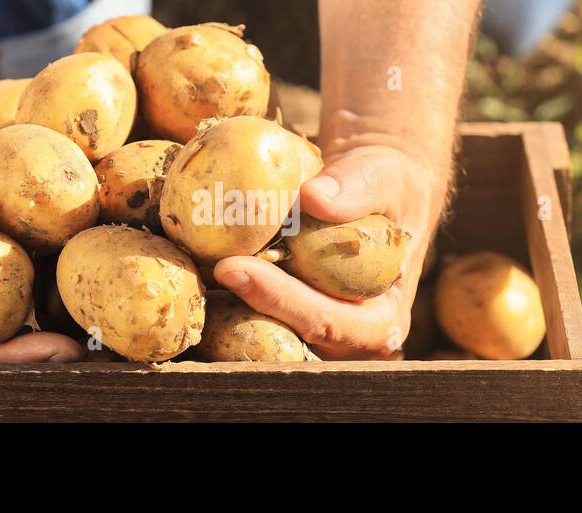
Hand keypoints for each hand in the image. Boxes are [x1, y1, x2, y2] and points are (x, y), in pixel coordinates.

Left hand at [213, 125, 446, 359]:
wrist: (370, 184)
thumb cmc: (389, 183)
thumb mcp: (385, 175)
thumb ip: (358, 186)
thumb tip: (313, 198)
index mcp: (382, 317)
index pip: (331, 324)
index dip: (283, 303)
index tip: (235, 268)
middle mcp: (345, 335)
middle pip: (289, 341)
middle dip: (244, 311)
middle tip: (208, 270)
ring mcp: (310, 326)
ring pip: (262, 335)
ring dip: (225, 309)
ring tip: (193, 269)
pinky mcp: (282, 311)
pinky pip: (248, 313)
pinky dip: (221, 292)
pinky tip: (193, 261)